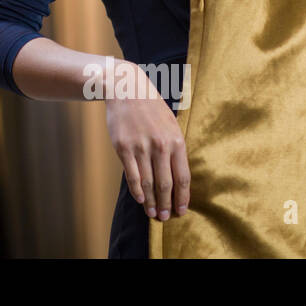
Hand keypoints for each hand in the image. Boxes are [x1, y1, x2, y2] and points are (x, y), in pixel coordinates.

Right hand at [104, 64, 189, 221]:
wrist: (126, 88)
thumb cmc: (150, 107)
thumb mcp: (170, 123)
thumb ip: (175, 147)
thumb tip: (178, 176)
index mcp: (176, 141)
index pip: (182, 177)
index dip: (182, 198)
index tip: (182, 211)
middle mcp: (160, 146)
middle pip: (165, 184)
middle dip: (166, 204)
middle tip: (166, 218)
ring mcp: (140, 147)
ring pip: (148, 183)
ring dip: (151, 202)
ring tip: (153, 213)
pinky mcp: (123, 147)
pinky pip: (132, 175)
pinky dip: (136, 190)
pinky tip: (139, 198)